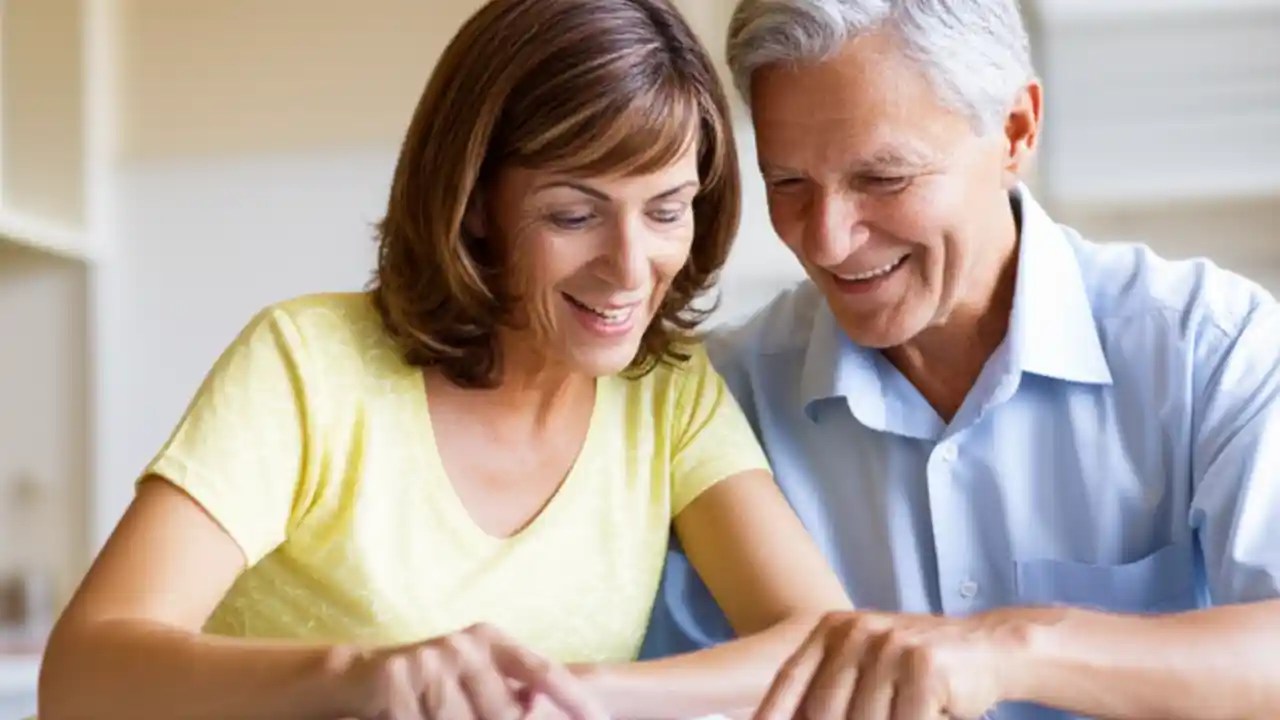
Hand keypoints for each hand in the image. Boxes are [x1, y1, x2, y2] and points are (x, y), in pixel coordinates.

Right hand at [348, 623, 607, 719]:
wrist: (362, 676)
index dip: (574, 699)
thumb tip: (548, 708)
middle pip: (505, 713)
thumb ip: (512, 692)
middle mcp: (464, 645)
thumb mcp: (476, 678)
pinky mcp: (397, 684)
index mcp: (491, 640)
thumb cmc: (434, 683)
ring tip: (449, 718)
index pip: (543, 671)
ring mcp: (429, 663)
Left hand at [754, 610, 1028, 719]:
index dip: (772, 714)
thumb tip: (780, 719)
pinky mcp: (924, 667)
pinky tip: (922, 715)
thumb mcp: (865, 665)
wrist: (987, 648)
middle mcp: (857, 632)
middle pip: (824, 710)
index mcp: (834, 628)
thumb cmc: (917, 668)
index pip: (791, 680)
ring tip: (896, 713)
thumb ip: (827, 689)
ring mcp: (890, 647)